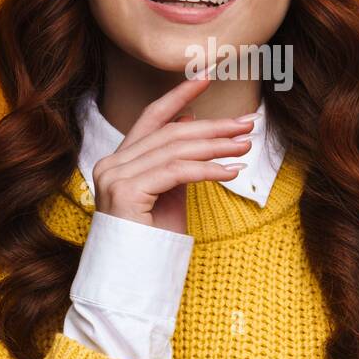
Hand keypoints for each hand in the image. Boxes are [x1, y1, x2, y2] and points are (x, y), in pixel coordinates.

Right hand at [90, 76, 256, 233]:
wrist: (134, 281)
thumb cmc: (153, 242)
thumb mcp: (170, 193)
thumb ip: (177, 161)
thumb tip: (191, 122)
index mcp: (119, 160)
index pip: (152, 117)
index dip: (180, 95)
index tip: (208, 77)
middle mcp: (111, 164)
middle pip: (170, 132)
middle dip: (213, 126)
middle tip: (247, 124)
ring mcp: (115, 177)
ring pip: (175, 149)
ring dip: (216, 146)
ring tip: (246, 147)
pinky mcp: (126, 192)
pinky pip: (176, 172)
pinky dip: (208, 169)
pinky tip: (231, 172)